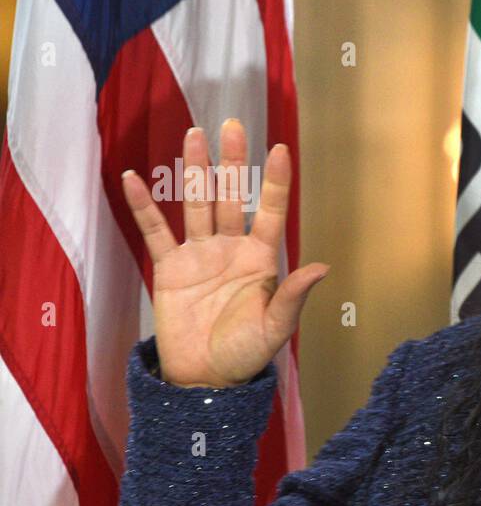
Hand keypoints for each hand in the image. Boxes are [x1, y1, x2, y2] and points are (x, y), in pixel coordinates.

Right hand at [122, 119, 328, 387]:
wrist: (206, 379)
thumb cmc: (246, 355)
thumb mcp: (276, 329)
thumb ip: (292, 296)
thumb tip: (321, 268)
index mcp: (261, 260)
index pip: (270, 212)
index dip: (275, 183)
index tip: (280, 149)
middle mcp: (231, 249)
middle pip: (230, 197)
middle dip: (231, 163)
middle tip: (232, 125)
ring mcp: (199, 254)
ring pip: (195, 204)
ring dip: (193, 171)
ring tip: (194, 135)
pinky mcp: (169, 268)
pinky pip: (155, 231)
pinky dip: (143, 206)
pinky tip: (133, 178)